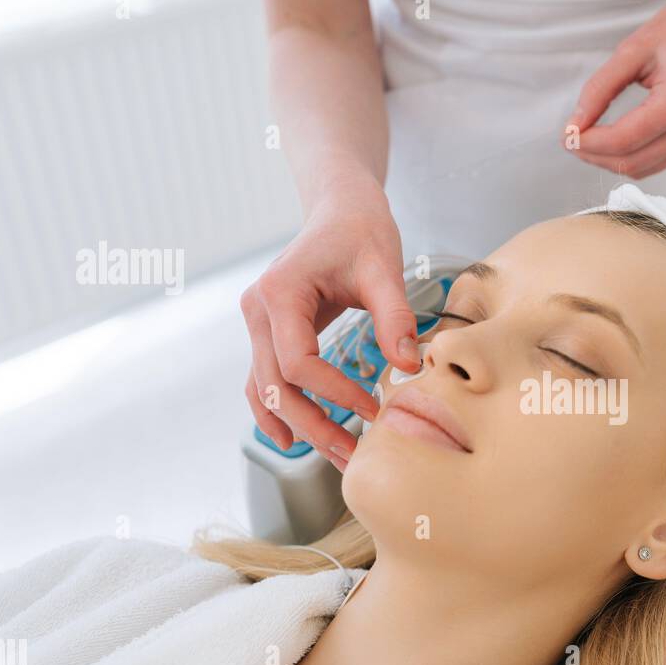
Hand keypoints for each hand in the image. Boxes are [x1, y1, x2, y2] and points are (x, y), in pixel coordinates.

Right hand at [240, 170, 420, 470]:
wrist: (340, 208)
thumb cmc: (360, 230)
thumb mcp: (384, 268)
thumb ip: (395, 317)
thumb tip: (410, 366)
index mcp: (279, 293)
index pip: (299, 362)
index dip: (336, 393)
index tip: (376, 409)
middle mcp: (257, 312)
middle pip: (276, 386)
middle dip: (315, 425)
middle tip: (356, 455)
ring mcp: (256, 325)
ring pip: (265, 391)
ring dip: (298, 428)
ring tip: (338, 456)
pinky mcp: (267, 334)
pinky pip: (262, 381)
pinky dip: (276, 412)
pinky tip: (294, 440)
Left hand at [562, 0, 665, 179]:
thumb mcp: (634, 49)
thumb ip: (600, 89)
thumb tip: (575, 125)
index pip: (623, 141)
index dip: (588, 143)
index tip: (566, 134)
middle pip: (631, 163)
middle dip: (594, 156)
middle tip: (571, 138)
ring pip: (643, 169)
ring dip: (610, 160)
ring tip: (588, 139)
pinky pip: (658, 163)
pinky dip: (631, 157)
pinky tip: (614, 140)